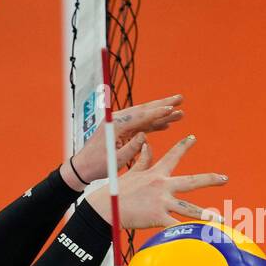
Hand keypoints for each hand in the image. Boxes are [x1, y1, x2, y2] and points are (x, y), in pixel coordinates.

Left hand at [69, 94, 184, 184]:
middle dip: (164, 104)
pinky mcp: (123, 131)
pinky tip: (166, 124)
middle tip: (180, 98)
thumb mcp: (115, 160)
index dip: (158, 112)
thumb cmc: (98, 165)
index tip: (172, 108)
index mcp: (116, 125)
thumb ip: (131, 148)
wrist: (84, 167)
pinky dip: (154, 124)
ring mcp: (121, 124)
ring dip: (162, 114)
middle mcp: (118, 120)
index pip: (140, 115)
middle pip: (145, 109)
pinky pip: (142, 125)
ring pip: (145, 116)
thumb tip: (144, 135)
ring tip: (180, 111)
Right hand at [85, 135, 227, 229]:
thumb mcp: (131, 172)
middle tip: (225, 178)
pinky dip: (186, 233)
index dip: (183, 146)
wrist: (106, 208)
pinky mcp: (157, 218)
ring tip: (220, 218)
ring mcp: (161, 202)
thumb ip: (143, 159)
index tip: (193, 138)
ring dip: (205, 214)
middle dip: (210, 179)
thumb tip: (147, 142)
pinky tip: (199, 237)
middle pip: (192, 182)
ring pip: (189, 208)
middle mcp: (162, 186)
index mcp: (156, 173)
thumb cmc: (117, 191)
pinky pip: (175, 226)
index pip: (172, 156)